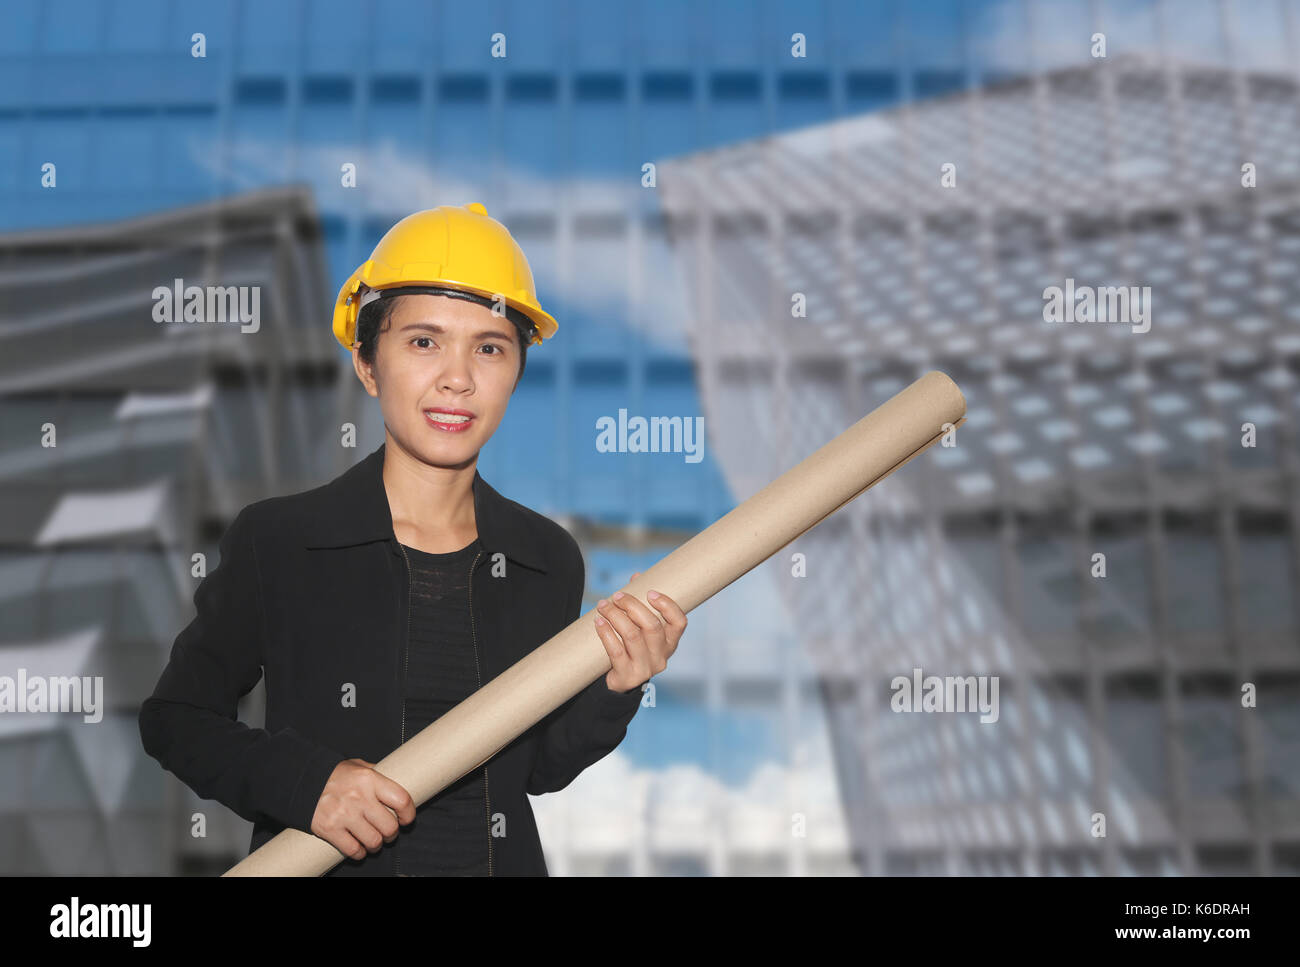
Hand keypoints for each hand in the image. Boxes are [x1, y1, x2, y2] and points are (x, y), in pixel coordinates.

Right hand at [310, 757, 415, 860]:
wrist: (302, 781)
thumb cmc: (334, 774)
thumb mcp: (358, 766)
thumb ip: (377, 774)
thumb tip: (397, 780)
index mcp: (369, 779)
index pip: (401, 799)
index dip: (408, 813)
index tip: (406, 818)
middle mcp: (359, 797)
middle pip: (389, 826)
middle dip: (392, 833)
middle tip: (388, 832)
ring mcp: (344, 815)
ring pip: (374, 841)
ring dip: (377, 845)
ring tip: (374, 841)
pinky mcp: (330, 829)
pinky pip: (353, 850)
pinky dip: (359, 853)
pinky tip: (359, 848)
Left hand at [593, 571, 685, 693]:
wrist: (618, 682)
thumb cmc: (630, 648)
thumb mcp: (640, 629)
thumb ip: (641, 604)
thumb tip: (637, 576)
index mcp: (669, 643)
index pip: (679, 623)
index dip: (668, 606)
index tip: (650, 592)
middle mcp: (661, 657)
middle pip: (652, 626)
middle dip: (632, 606)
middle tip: (617, 596)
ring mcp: (645, 668)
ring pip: (632, 636)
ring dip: (616, 616)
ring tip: (603, 605)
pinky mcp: (627, 677)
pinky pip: (616, 651)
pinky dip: (606, 632)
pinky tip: (598, 621)